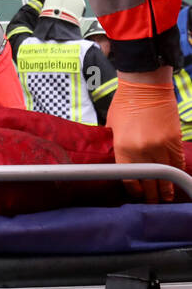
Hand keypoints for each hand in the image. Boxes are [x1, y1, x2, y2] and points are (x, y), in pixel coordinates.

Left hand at [106, 72, 182, 202]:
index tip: (137, 194)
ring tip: (166, 197)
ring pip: (165, 175)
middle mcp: (142, 151)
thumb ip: (117, 146)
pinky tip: (176, 180)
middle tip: (153, 202)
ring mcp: (160, 146)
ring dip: (166, 188)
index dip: (134, 190)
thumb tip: (120, 161)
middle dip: (151, 194)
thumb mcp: (112, 127)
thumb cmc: (125, 103)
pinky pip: (177, 162)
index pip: (129, 178)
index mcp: (123, 148)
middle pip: (148, 181)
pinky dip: (176, 172)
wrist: (145, 86)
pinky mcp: (174, 140)